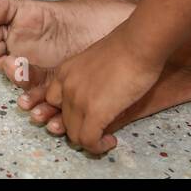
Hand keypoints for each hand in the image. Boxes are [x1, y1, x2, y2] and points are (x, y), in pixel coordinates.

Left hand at [44, 26, 164, 153]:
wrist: (138, 43)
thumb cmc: (126, 48)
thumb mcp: (97, 64)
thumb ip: (89, 82)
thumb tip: (98, 102)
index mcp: (65, 72)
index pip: (53, 101)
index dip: (68, 113)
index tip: (85, 118)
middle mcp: (65, 85)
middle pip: (63, 120)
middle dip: (80, 129)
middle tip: (99, 130)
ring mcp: (77, 99)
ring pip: (74, 134)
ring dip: (90, 141)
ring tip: (106, 138)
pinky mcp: (94, 112)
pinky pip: (88, 140)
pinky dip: (98, 147)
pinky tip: (111, 141)